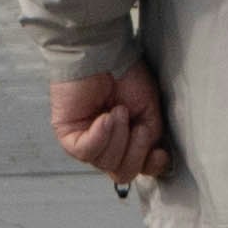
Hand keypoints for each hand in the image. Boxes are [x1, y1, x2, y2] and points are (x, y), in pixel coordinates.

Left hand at [50, 62, 172, 182]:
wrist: (103, 54)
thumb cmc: (125, 74)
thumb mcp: (149, 110)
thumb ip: (151, 138)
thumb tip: (150, 160)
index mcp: (126, 141)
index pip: (138, 169)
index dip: (150, 166)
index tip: (158, 152)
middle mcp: (106, 145)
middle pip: (122, 173)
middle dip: (134, 151)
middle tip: (137, 125)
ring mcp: (87, 142)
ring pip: (105, 163)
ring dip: (118, 136)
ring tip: (118, 110)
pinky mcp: (68, 136)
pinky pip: (86, 151)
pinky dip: (100, 135)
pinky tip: (105, 117)